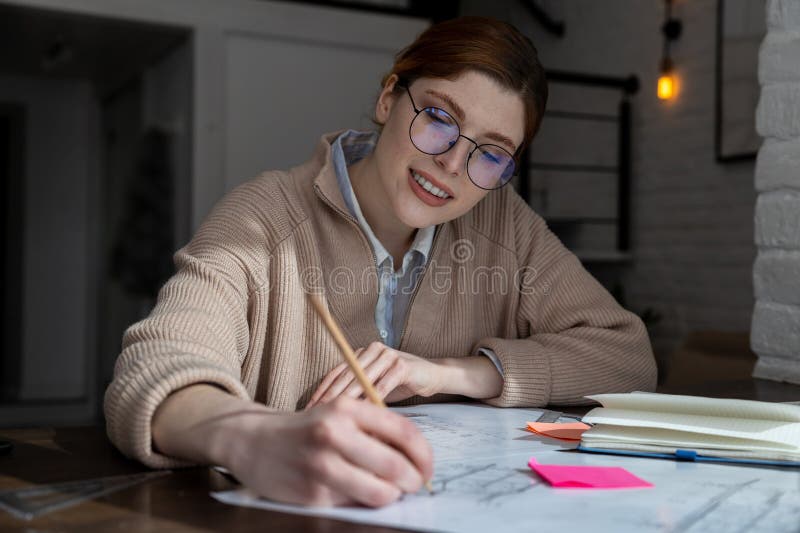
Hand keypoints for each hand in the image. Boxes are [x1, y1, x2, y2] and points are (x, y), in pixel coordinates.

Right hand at [223, 397, 432, 506]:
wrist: (254, 441)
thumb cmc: (307, 429)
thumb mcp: (339, 414)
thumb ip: (374, 429)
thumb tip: (415, 457)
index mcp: (347, 409)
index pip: (404, 432)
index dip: (424, 454)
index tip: (428, 467)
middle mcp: (334, 434)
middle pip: (396, 467)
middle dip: (414, 481)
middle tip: (414, 484)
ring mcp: (322, 466)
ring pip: (380, 492)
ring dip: (392, 495)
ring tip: (388, 490)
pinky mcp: (312, 494)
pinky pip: (354, 504)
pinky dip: (362, 500)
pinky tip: (354, 490)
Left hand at [306, 342, 443, 406]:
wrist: (433, 376)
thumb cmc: (400, 385)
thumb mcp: (374, 388)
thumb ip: (356, 393)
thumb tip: (329, 413)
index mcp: (361, 353)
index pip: (336, 372)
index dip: (321, 390)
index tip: (309, 409)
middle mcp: (372, 350)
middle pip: (346, 376)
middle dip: (330, 398)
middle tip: (317, 416)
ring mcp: (388, 355)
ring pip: (363, 380)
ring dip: (349, 400)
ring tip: (336, 418)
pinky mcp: (402, 365)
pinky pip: (384, 385)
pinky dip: (373, 400)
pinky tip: (364, 415)